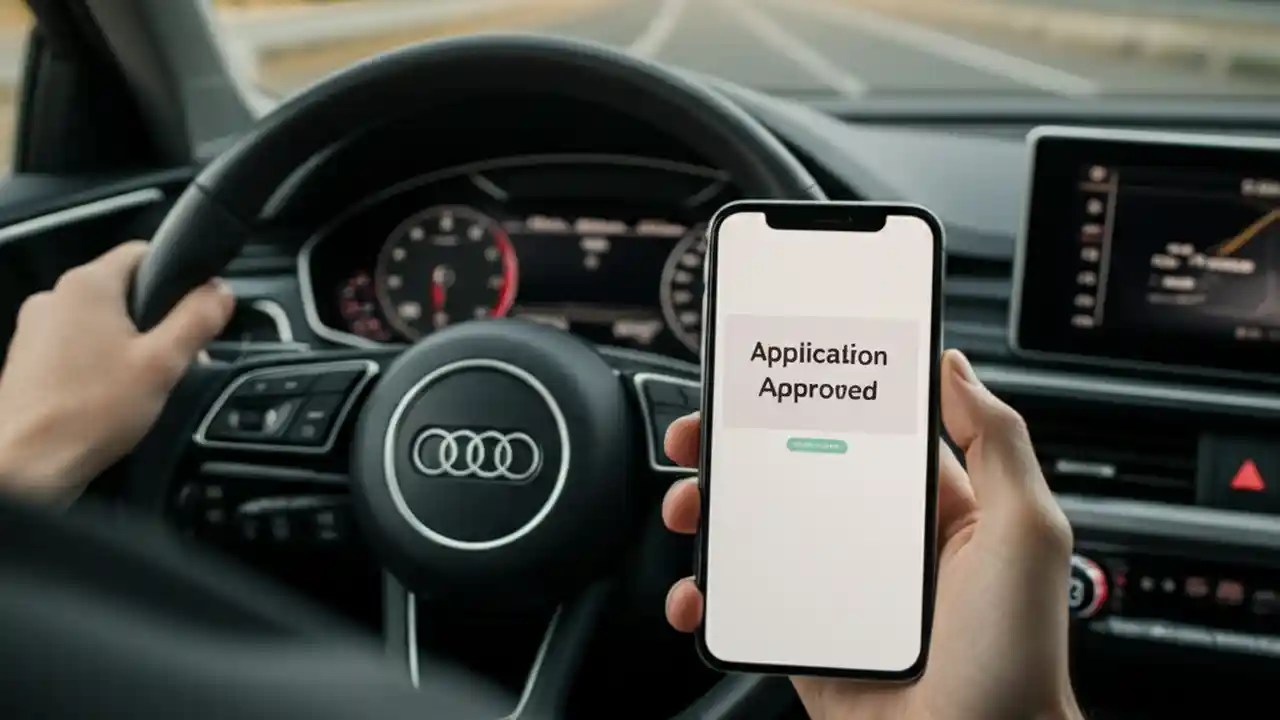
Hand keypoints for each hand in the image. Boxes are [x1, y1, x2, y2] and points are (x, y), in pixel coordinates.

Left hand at [0, 241, 233, 505]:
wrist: (27, 465)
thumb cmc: (89, 413)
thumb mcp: (164, 363)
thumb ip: (197, 319)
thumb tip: (220, 292)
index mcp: (87, 286)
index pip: (142, 252)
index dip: (175, 276)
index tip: (194, 308)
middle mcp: (53, 298)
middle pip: (121, 291)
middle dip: (153, 320)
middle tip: (171, 359)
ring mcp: (34, 328)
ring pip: (98, 321)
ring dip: (124, 344)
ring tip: (139, 384)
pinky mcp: (27, 358)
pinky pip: (74, 346)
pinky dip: (96, 363)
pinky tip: (108, 395)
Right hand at [661, 350, 1082, 719]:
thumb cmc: (1015, 657)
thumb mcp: (1025, 533)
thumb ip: (998, 444)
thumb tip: (955, 366)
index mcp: (926, 506)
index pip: (858, 430)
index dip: (810, 399)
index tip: (771, 375)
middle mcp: (874, 541)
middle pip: (787, 472)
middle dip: (734, 447)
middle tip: (700, 436)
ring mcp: (831, 589)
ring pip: (751, 532)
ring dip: (706, 511)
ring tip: (686, 508)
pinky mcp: (801, 635)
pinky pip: (740, 602)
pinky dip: (705, 594)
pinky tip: (697, 592)